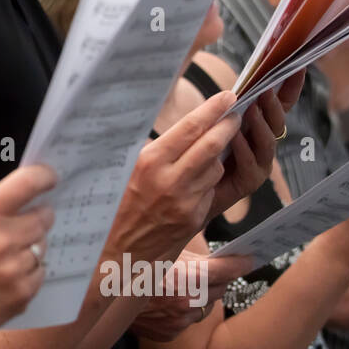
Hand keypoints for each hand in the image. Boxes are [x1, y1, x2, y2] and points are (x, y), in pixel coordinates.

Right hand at [0, 164, 55, 337]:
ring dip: (30, 247)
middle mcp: (2, 241)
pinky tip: (6, 276)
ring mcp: (14, 270)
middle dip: (37, 217)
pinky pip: (39, 272)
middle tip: (23, 224)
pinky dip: (28, 272)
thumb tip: (18, 200)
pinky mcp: (22, 294)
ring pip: (42, 247)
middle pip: (43, 218)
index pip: (25, 184)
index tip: (49, 176)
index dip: (43, 176)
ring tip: (5, 257)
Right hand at [108, 91, 241, 266]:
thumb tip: (184, 127)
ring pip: (215, 168)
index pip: (190, 127)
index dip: (214, 109)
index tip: (228, 96)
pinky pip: (208, 191)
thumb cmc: (112, 205)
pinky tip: (194, 181)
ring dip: (217, 156)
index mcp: (149, 162)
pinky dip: (207, 182)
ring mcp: (184, 202)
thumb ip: (154, 149)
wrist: (111, 252)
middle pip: (212, 145)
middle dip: (228, 126)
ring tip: (210, 149)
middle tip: (237, 113)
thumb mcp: (124, 169)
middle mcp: (169, 180)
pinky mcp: (192, 219)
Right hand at [129, 246, 252, 341]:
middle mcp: (187, 301)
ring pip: (204, 306)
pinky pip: (186, 321)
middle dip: (215, 279)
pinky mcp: (169, 333)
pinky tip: (166, 300)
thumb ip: (192, 253)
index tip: (249, 258)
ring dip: (199, 296)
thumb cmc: (130, 263)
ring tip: (179, 284)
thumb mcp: (162, 249)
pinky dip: (182, 312)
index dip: (241, 262)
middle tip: (204, 269)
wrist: (101, 290)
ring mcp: (178, 320)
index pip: (227, 270)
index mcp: (188, 276)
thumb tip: (216, 250)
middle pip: (219, 289)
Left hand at [208, 70, 303, 218]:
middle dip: (273, 103)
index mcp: (259, 124)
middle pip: (277, 120)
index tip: (299, 66)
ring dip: (260, 124)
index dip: (290, 86)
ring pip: (267, 141)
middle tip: (265, 88)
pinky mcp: (250, 180)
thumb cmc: (200, 150)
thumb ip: (227, 104)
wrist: (191, 190)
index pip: (281, 102)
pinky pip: (249, 163)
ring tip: (251, 109)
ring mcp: (260, 162)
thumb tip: (233, 80)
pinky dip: (243, 148)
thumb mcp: (213, 121)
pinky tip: (235, 137)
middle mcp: (264, 142)